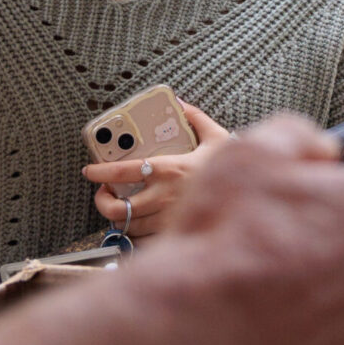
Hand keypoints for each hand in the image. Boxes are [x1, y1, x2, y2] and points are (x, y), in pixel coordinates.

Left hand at [83, 101, 230, 237]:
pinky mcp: (176, 236)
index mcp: (169, 170)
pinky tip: (142, 225)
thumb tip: (180, 102)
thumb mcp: (219, 138)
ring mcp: (168, 220)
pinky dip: (138, 235)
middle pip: (116, 210)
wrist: (253, 198)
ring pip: (128, 227)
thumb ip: (196, 119)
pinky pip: (145, 241)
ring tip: (122, 209)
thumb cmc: (234, 171)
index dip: (99, 172)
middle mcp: (164, 197)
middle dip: (101, 203)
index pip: (120, 172)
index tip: (90, 170)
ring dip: (120, 219)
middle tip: (103, 194)